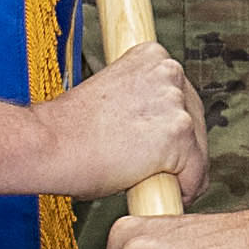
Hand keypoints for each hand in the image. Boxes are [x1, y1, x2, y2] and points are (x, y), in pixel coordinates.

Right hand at [0, 43, 207, 199]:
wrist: (50, 144)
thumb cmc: (70, 129)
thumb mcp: (113, 96)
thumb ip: (142, 102)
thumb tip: (158, 130)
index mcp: (153, 56)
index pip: (181, 96)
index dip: (169, 126)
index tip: (156, 145)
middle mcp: (170, 71)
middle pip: (196, 120)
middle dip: (181, 149)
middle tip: (155, 170)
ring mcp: (176, 102)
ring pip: (198, 149)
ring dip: (182, 170)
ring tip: (152, 181)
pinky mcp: (179, 133)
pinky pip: (197, 173)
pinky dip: (185, 189)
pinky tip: (161, 192)